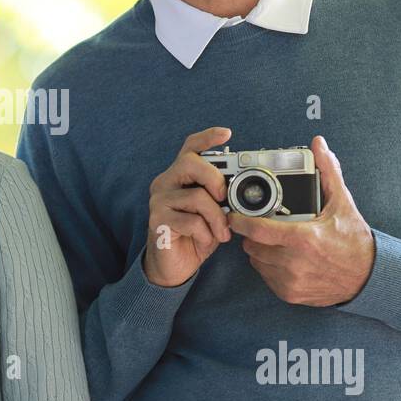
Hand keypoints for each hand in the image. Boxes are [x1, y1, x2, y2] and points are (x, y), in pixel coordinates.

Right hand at [143, 127, 233, 287]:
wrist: (174, 267)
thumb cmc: (195, 236)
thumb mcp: (214, 213)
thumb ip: (222, 198)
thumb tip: (243, 191)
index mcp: (180, 176)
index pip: (190, 148)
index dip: (207, 138)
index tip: (226, 133)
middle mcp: (165, 183)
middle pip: (190, 163)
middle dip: (215, 179)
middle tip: (225, 198)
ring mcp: (158, 200)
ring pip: (196, 197)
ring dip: (217, 219)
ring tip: (221, 233)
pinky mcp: (157, 220)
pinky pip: (192, 221)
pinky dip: (206, 234)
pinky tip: (205, 241)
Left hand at [228, 136, 375, 306]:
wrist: (369, 277)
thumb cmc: (355, 241)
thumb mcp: (342, 204)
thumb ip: (328, 172)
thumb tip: (319, 145)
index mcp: (303, 239)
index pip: (257, 230)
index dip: (240, 221)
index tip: (234, 215)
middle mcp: (294, 263)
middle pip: (253, 246)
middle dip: (254, 234)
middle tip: (264, 226)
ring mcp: (292, 281)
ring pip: (257, 262)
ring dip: (260, 251)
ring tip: (275, 241)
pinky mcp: (291, 295)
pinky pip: (267, 278)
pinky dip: (269, 267)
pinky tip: (282, 258)